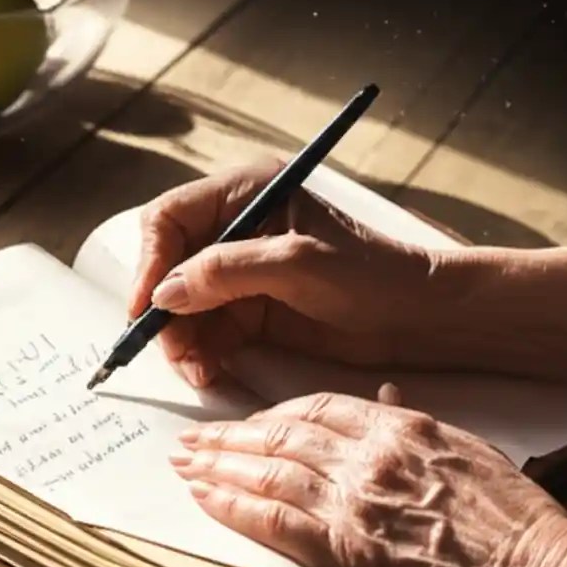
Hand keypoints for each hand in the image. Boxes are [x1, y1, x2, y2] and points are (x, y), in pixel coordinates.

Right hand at [128, 157, 459, 388]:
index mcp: (244, 193)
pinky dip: (200, 354)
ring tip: (197, 369)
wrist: (419, 318)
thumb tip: (164, 293)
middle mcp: (233, 229)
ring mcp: (239, 273)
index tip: (147, 305)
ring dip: (180, 339)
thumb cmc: (371, 274)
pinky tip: (209, 372)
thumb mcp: (296, 264)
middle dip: (165, 310)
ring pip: (181, 306)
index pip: (170, 219)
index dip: (151, 261)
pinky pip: (205, 332)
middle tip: (173, 348)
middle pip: (167, 267)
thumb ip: (226, 271)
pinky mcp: (247, 311)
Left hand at [169, 388, 566, 566]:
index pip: (314, 407)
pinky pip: (270, 517)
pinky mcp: (341, 547)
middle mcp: (365, 456)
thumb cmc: (510, 520)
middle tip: (190, 436)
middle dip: (228, 435)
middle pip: (278, 433)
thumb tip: (386, 395)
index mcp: (397, 428)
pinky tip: (201, 496)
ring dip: (216, 464)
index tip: (243, 420)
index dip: (269, 413)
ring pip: (265, 469)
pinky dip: (230, 503)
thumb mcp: (465, 449)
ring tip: (182, 461)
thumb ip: (415, 422)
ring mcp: (350, 500)